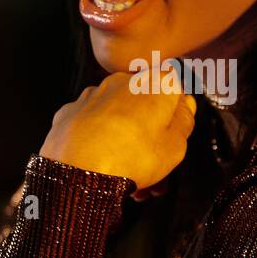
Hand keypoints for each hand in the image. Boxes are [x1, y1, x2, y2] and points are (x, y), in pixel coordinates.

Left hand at [39, 65, 196, 191]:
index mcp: (155, 83)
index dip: (177, 116)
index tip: (174, 138)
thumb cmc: (132, 157)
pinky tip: (103, 165)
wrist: (80, 172)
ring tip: (129, 177)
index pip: (175, 90)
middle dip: (151, 134)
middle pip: (144, 105)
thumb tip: (185, 107)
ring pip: (118, 116)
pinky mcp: (71, 111)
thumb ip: (184, 121)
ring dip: (126, 140)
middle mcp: (122, 80)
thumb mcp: (176, 146)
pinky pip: (93, 124)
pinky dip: (99, 140)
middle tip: (155, 166)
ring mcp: (94, 94)